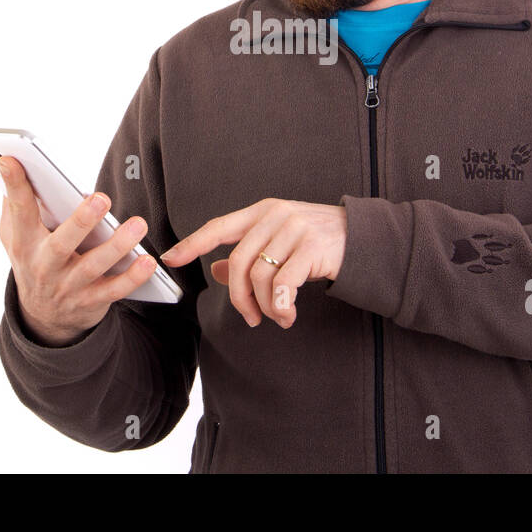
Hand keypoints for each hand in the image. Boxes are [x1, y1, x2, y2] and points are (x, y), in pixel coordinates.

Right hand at [0, 155, 156, 345]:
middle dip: (82, 220)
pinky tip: (148, 261)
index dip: (15, 185)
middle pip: (63, 243)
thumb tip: (9, 165)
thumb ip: (13, 206)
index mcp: (25, 243)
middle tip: (101, 197)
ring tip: (138, 224)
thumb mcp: (15, 238)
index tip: (12, 159)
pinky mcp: (91, 301)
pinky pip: (115, 290)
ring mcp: (69, 286)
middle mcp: (45, 266)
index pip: (19, 211)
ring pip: (94, 266)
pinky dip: (133, 277)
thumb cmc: (34, 260)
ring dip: (117, 246)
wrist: (43, 318)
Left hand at [159, 198, 345, 328]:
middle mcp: (275, 216)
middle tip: (251, 319)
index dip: (192, 243)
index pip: (218, 227)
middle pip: (238, 263)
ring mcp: (294, 229)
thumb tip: (216, 271)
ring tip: (277, 318)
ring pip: (260, 277)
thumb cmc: (316, 242)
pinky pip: (283, 284)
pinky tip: (287, 314)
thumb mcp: (279, 242)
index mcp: (261, 212)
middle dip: (239, 298)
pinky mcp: (313, 246)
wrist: (362, 237)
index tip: (170, 258)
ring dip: (264, 307)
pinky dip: (281, 307)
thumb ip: (248, 254)